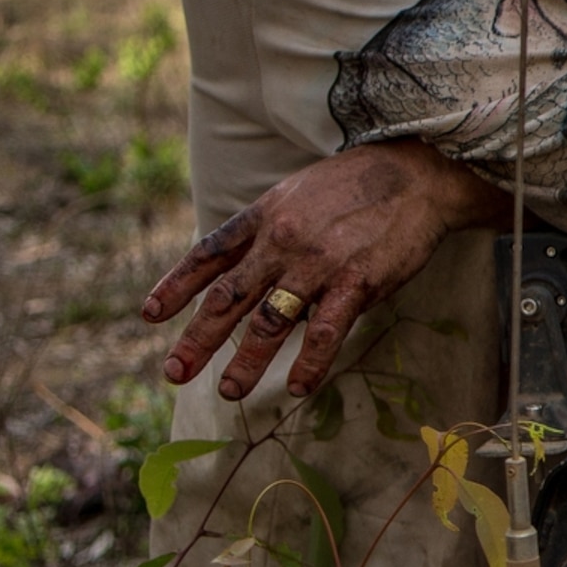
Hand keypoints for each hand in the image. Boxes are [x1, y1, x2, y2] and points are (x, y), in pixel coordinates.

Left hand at [144, 143, 507, 400]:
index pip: (208, 255)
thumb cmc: (356, 187)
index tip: (150, 315)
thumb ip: (266, 229)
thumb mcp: (296, 194)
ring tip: (230, 391)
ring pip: (271, 321)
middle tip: (174, 373)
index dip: (177, 286)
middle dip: (198, 338)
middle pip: (230, 297)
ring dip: (246, 360)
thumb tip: (246, 274)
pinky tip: (298, 386)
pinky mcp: (358, 282)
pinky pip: (327, 331)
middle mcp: (282, 242)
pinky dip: (310, 362)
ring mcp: (318, 264)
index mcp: (264, 218)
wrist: (416, 175)